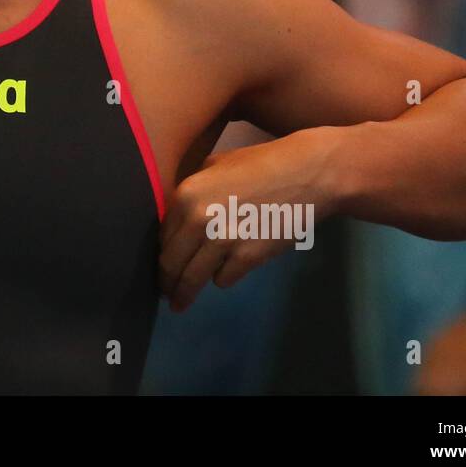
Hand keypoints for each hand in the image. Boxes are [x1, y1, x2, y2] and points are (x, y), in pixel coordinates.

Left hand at [157, 128, 337, 311]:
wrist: (305, 175)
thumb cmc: (260, 164)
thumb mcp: (214, 165)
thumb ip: (191, 193)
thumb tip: (176, 219)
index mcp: (185, 195)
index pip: (161, 236)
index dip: (160, 252)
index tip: (160, 265)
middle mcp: (197, 220)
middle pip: (170, 263)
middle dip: (165, 282)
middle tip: (163, 293)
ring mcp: (222, 241)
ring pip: (192, 279)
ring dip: (185, 293)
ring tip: (180, 303)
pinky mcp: (247, 258)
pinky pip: (223, 279)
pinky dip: (223, 277)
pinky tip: (226, 271)